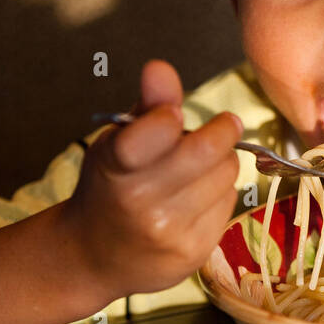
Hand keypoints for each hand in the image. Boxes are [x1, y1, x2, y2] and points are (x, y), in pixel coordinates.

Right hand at [63, 58, 241, 301]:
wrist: (94, 257)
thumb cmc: (110, 186)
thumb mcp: (117, 142)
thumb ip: (147, 105)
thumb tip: (160, 66)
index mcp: (116, 165)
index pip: (160, 126)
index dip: (172, 115)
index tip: (172, 116)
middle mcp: (141, 201)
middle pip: (210, 149)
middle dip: (223, 130)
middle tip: (224, 125)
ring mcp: (169, 231)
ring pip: (226, 175)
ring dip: (220, 163)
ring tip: (197, 168)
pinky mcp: (193, 252)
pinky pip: (229, 203)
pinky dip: (220, 193)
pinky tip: (195, 199)